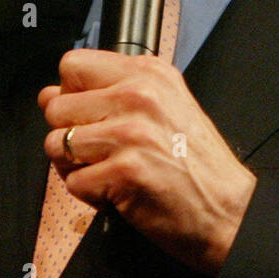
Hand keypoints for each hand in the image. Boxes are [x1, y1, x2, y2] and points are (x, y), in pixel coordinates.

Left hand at [39, 49, 256, 275]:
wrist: (231, 212)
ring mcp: (130, 133)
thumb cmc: (197, 163)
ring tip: (110, 172)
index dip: (72, 94)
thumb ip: (109, 93)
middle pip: (57, 107)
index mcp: (148, 72)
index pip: (72, 65)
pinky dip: (91, 195)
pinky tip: (119, 193)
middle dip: (69, 135)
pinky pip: (73, 183)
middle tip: (103, 152)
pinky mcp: (123, 172)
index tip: (91, 114)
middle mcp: (138, 95)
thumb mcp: (165, 105)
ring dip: (76, 167)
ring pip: (57, 145)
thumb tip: (47, 95)